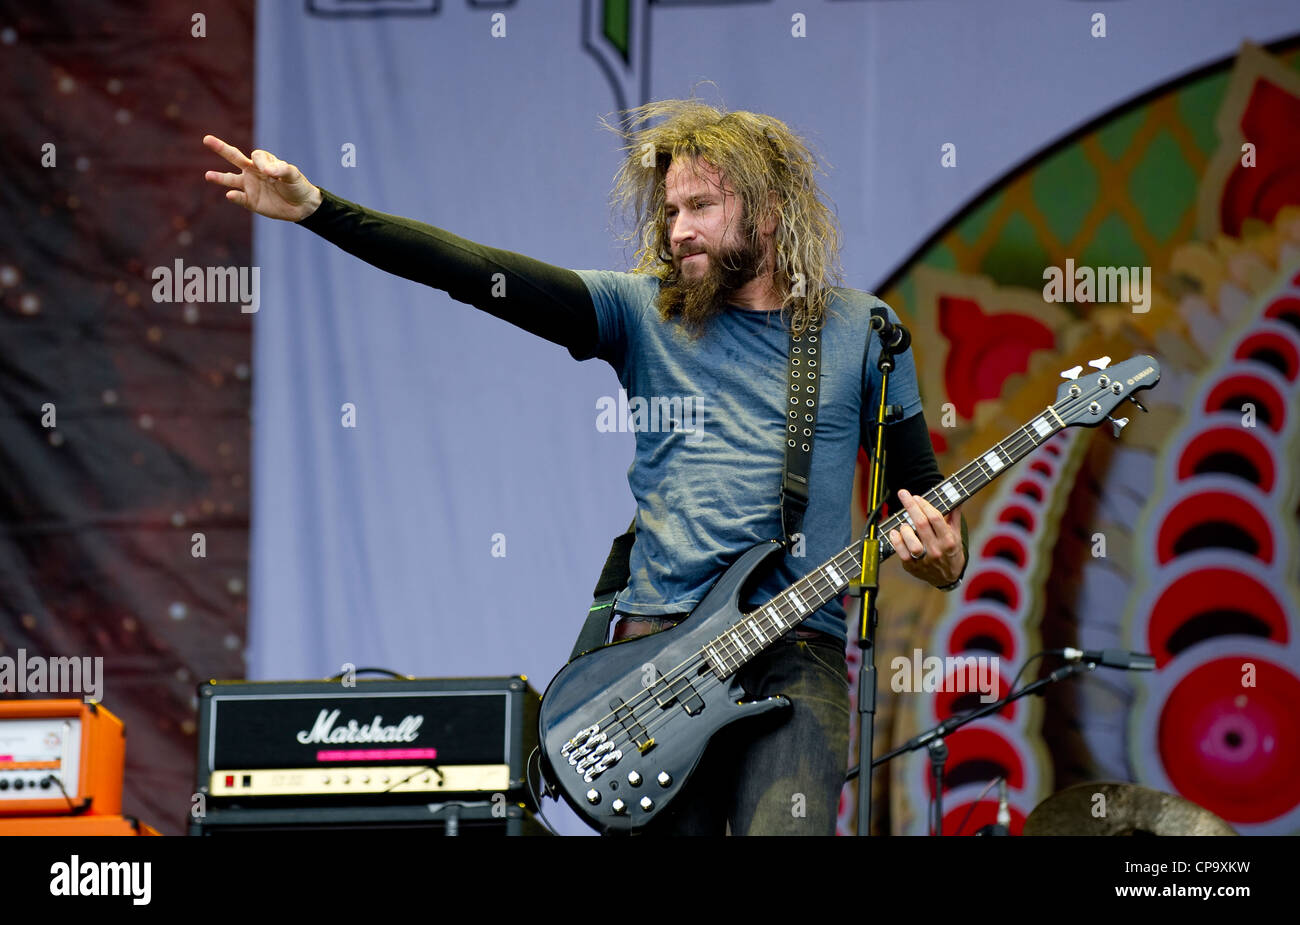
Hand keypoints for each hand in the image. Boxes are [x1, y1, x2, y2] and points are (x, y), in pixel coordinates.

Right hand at [203, 135, 321, 221]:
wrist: (301, 206)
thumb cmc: (297, 185)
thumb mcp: (293, 175)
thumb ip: (281, 169)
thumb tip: (266, 170)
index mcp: (263, 162)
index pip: (256, 156)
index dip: (262, 163)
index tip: (271, 172)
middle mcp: (252, 172)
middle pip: (234, 157)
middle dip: (221, 148)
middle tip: (207, 139)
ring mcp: (250, 186)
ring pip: (230, 180)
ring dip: (219, 178)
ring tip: (208, 175)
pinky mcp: (250, 201)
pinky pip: (240, 198)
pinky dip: (235, 197)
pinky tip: (230, 195)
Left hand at [887, 488, 963, 587]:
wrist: (947, 577)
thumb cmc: (951, 552)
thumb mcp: (956, 534)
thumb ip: (954, 516)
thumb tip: (957, 498)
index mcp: (949, 540)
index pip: (936, 518)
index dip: (925, 505)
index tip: (916, 497)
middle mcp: (937, 550)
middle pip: (921, 524)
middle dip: (911, 506)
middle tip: (903, 494)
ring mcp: (924, 559)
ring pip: (912, 541)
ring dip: (905, 528)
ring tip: (904, 523)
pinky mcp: (913, 566)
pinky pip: (902, 553)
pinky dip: (896, 542)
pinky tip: (894, 533)